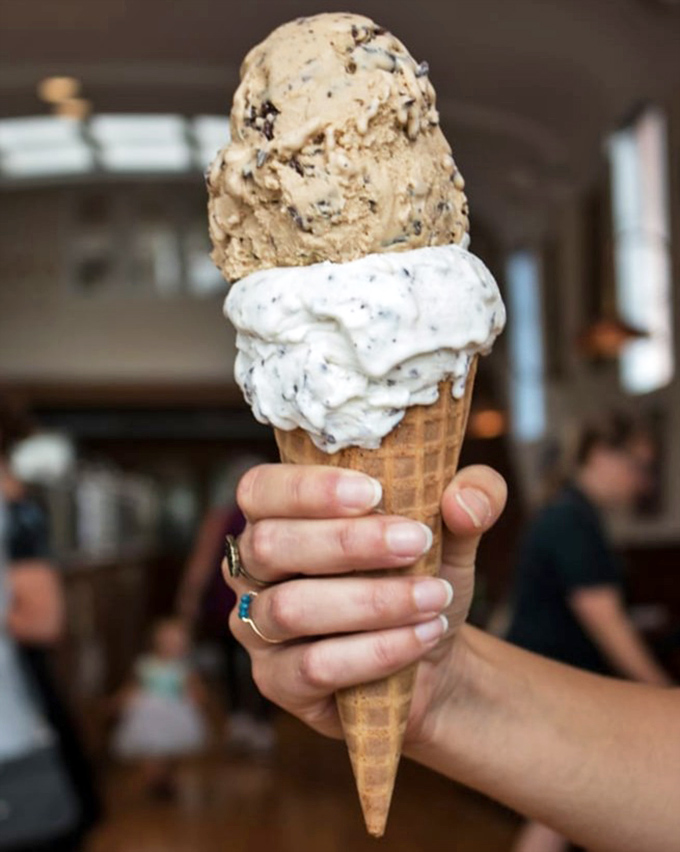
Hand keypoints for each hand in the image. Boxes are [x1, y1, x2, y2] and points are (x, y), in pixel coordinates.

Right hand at [225, 463, 505, 749]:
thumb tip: (463, 499)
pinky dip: (375, 650)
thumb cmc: (419, 573)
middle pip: (270, 545)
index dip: (307, 488)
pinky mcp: (277, 682)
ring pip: (291, 608)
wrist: (430, 650)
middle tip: (416, 541)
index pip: (260, 489)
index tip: (374, 492)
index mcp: (276, 515)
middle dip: (346, 541)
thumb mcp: (453, 529)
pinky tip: (423, 635)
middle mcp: (253, 569)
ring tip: (434, 596)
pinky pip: (313, 666)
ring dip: (371, 600)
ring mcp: (257, 629)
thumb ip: (472, 497)